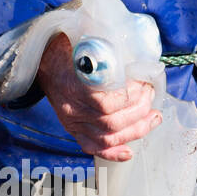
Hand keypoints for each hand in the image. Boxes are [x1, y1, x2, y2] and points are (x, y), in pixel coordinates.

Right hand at [36, 33, 162, 161]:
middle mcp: (71, 109)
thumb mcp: (87, 42)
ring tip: (152, 117)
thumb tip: (140, 60)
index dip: (131, 96)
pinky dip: (112, 153)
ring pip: (107, 138)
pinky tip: (129, 152)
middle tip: (151, 95)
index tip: (144, 82)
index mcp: (73, 86)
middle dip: (139, 111)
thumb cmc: (69, 46)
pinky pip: (91, 147)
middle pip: (111, 123)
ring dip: (135, 129)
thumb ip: (110, 52)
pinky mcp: (72, 129)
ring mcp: (71, 122)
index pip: (106, 103)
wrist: (44, 57)